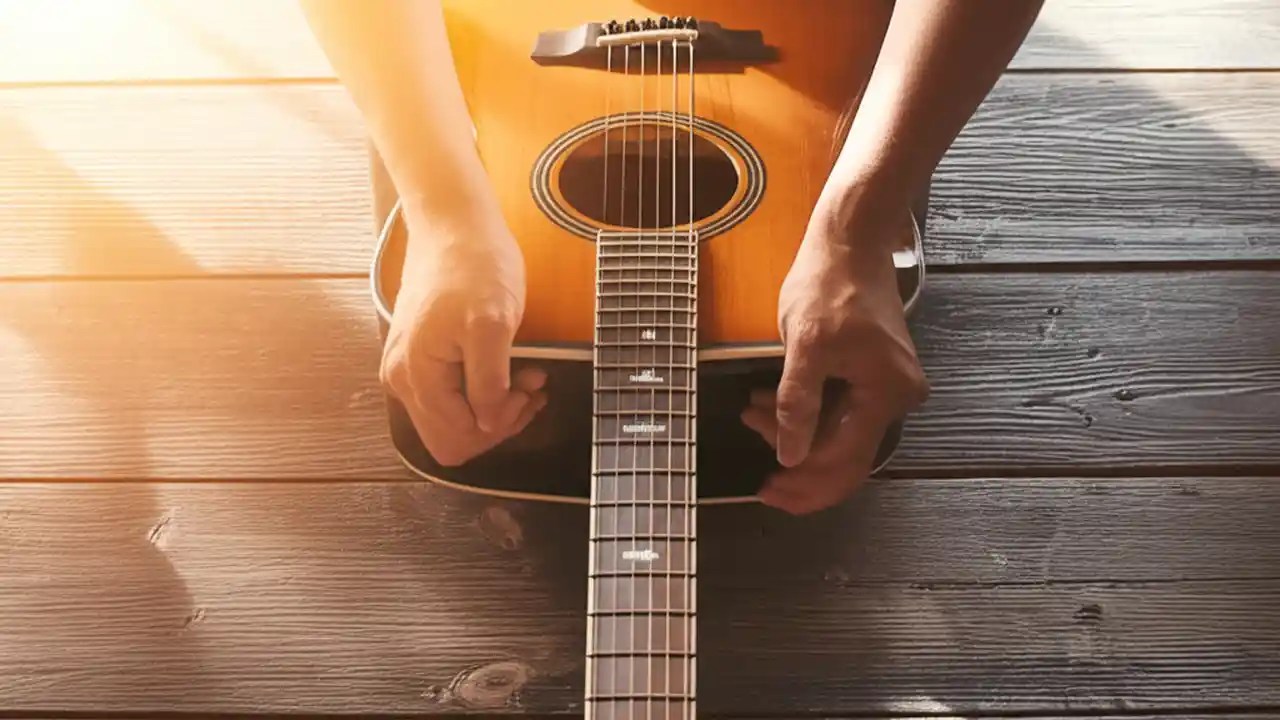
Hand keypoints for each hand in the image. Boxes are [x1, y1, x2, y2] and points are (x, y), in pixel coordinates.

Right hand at [380, 201, 547, 466]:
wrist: (453, 226)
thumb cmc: (474, 266)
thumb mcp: (493, 325)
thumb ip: (488, 382)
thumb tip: (486, 425)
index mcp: (415, 375)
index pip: (458, 439)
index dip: (499, 425)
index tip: (527, 391)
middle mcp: (401, 380)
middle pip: (452, 438)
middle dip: (498, 422)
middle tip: (530, 388)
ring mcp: (407, 371)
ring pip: (453, 422)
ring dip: (495, 409)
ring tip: (527, 377)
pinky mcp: (419, 360)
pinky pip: (451, 399)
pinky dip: (484, 394)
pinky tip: (510, 373)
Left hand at [741, 199, 928, 513]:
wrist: (850, 240)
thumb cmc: (830, 282)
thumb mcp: (804, 345)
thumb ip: (798, 404)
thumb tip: (790, 455)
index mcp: (886, 393)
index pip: (845, 461)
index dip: (804, 482)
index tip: (765, 489)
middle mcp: (897, 397)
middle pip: (846, 458)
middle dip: (798, 465)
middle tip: (759, 472)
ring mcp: (887, 387)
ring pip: (839, 436)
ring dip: (796, 437)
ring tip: (754, 415)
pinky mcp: (872, 376)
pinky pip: (841, 413)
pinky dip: (808, 416)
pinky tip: (773, 406)